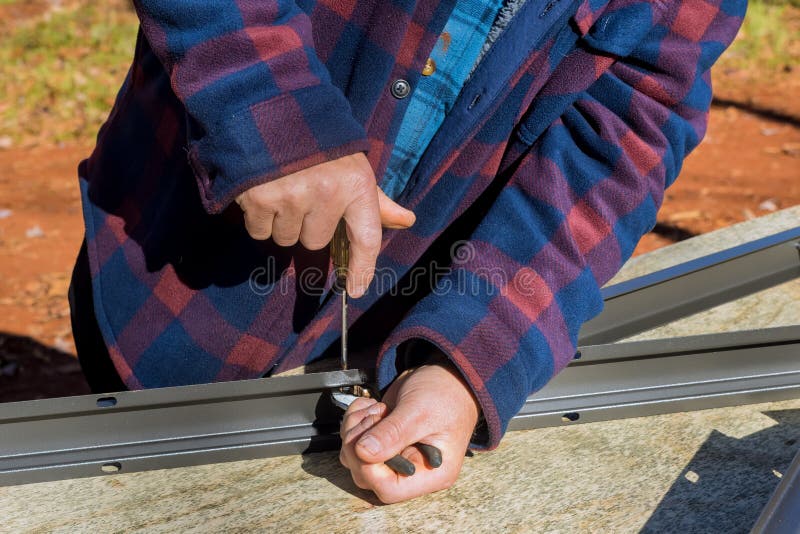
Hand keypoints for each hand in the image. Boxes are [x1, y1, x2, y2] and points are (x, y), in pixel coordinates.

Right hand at [235, 153, 414, 296]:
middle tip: (302, 193)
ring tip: (281, 188)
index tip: (355, 290)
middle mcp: (326, 193)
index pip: (367, 238)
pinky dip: (259, 218)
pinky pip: (261, 231)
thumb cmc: (318, 143)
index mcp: (356, 185)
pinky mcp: (258, 199)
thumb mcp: (353, 166)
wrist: (268, 108)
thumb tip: (406, 221)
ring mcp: (291, 197)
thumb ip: (376, 200)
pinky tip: (261, 190)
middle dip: (308, 224)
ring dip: (282, 222)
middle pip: (316, 241)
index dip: (363, 268)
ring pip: (287, 239)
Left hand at [339, 363, 479, 502]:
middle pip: (366, 475)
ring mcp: (394, 454)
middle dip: (359, 444)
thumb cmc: (445, 394)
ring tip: (376, 409)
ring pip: (355, 457)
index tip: (366, 442)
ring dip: (355, 429)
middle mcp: (411, 468)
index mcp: (431, 473)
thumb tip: (363, 452)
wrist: (447, 374)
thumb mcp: (420, 412)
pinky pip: (354, 439)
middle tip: (375, 416)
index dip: (369, 469)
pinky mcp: (382, 439)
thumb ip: (393, 433)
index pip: (389, 489)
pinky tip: (371, 405)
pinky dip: (355, 419)